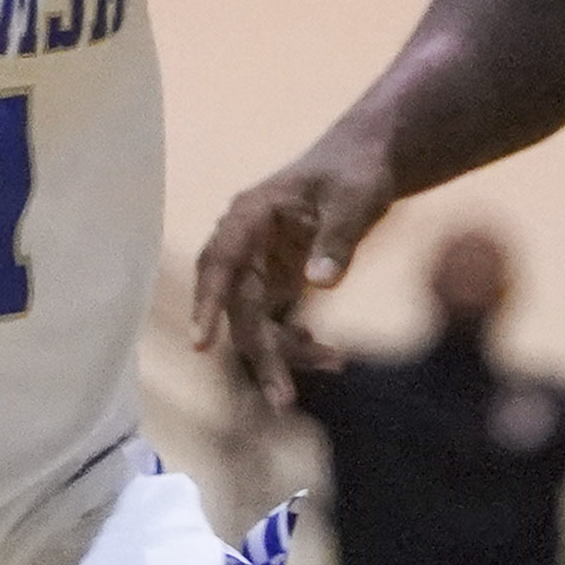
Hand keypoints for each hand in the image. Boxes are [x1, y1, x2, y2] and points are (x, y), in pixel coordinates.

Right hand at [193, 138, 396, 409]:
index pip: (219, 261)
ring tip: (335, 363)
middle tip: (283, 398)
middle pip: (237, 308)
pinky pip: (273, 326)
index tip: (199, 344)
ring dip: (284, 354)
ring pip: (253, 325)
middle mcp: (244, 245)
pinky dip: (297, 345)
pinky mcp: (274, 284)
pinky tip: (330, 355)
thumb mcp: (356, 198)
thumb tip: (320, 284)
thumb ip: (338, 239)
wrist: (365, 165)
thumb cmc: (356, 171)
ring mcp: (257, 268)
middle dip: (260, 353)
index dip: (206, 302)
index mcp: (251, 214)